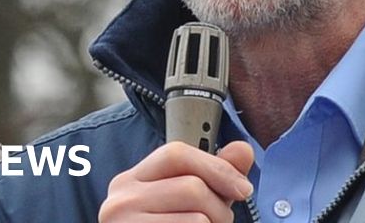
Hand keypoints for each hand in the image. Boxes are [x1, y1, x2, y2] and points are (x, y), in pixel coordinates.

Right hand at [99, 141, 254, 222]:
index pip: (175, 154)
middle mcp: (121, 201)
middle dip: (220, 208)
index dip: (216, 167)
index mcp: (131, 181)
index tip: (243, 188)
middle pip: (191, 187)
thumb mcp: (191, 202)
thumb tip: (243, 150)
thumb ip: (215, 175)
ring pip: (198, 219)